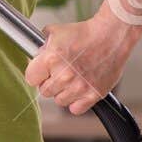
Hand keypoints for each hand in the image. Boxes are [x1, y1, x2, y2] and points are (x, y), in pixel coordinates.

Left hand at [23, 8, 141, 114]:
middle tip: (58, 74)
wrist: (111, 36)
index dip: (36, 74)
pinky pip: (75, 109)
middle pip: (44, 91)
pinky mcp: (93, 94)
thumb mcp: (55, 32)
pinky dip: (76, 102)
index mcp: (51, 59)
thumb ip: (41, 46)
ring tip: (71, 80)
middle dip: (49, 82)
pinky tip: (79, 90)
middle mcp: (64, 75)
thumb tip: (34, 55)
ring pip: (59, 101)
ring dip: (63, 92)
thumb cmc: (85, 33)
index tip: (41, 72)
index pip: (31, 78)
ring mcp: (79, 87)